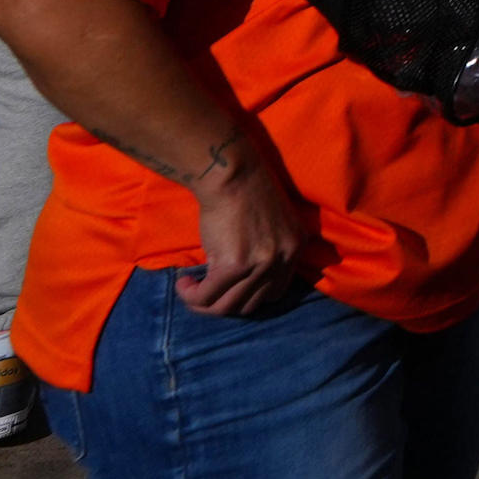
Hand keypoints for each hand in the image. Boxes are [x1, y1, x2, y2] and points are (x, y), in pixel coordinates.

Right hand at [179, 132, 318, 314]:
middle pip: (253, 304)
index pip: (275, 292)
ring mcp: (262, 264)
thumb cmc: (243, 189)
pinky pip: (208, 297)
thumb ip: (265, 251)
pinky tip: (183, 284)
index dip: (248, 296)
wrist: (231, 171)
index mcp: (295, 246)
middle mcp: (284, 258)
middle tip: (204, 292)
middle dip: (225, 303)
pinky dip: (192, 297)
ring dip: (204, 305)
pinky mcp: (235, 265)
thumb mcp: (269, 223)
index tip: (227, 289)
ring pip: (229, 306)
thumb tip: (241, 284)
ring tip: (190, 290)